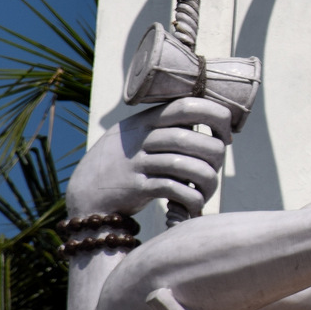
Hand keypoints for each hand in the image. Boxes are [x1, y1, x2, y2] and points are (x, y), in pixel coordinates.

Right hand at [66, 98, 232, 217]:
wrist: (84, 194)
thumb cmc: (123, 163)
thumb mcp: (138, 134)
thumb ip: (168, 127)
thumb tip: (216, 128)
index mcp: (146, 119)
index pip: (188, 105)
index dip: (216, 116)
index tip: (226, 135)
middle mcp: (141, 137)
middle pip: (192, 139)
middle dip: (215, 155)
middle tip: (216, 167)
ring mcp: (137, 162)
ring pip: (188, 166)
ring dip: (208, 181)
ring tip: (206, 190)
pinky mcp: (135, 188)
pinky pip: (175, 189)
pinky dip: (192, 199)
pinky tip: (193, 205)